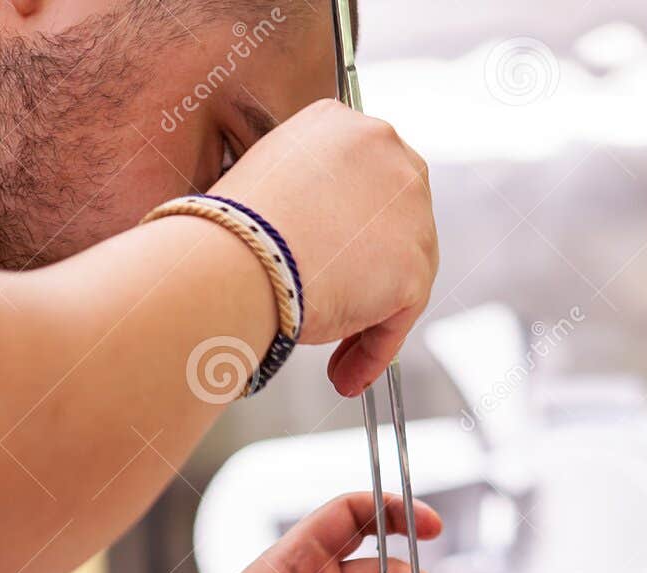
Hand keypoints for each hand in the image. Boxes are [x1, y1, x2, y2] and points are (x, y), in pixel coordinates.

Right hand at [213, 101, 437, 394]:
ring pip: (401, 275)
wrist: (236, 260)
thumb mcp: (266, 189)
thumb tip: (311, 245)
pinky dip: (373, 351)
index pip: (365, 183)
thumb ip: (304, 202)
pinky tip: (345, 375)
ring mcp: (409, 211)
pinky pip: (398, 319)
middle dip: (369, 276)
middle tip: (339, 316)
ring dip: (370, 320)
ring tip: (336, 363)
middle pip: (394, 226)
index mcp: (344, 123)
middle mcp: (388, 152)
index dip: (352, 234)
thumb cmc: (231, 232)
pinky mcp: (415, 268)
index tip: (333, 268)